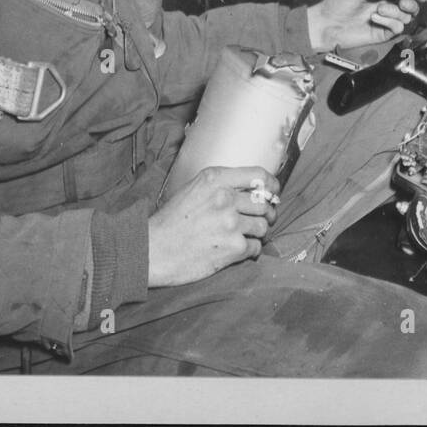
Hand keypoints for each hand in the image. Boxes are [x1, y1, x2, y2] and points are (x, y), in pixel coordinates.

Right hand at [147, 167, 279, 287]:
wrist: (152, 250)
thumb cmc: (170, 221)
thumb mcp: (192, 189)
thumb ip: (219, 185)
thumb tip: (250, 190)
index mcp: (215, 179)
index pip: (259, 176)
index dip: (272, 185)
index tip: (274, 193)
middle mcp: (226, 197)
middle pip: (263, 204)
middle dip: (264, 214)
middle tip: (257, 221)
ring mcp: (231, 222)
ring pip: (263, 226)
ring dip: (256, 233)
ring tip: (242, 237)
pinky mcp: (233, 247)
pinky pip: (255, 247)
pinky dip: (249, 251)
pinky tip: (235, 250)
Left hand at [306, 0, 426, 51]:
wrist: (326, 24)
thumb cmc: (336, 4)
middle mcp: (387, 7)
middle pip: (411, 6)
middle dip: (412, 3)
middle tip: (403, 2)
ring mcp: (385, 21)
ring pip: (406, 17)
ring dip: (396, 12)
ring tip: (378, 11)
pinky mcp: (382, 34)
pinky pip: (397, 29)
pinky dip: (391, 23)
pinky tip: (376, 19)